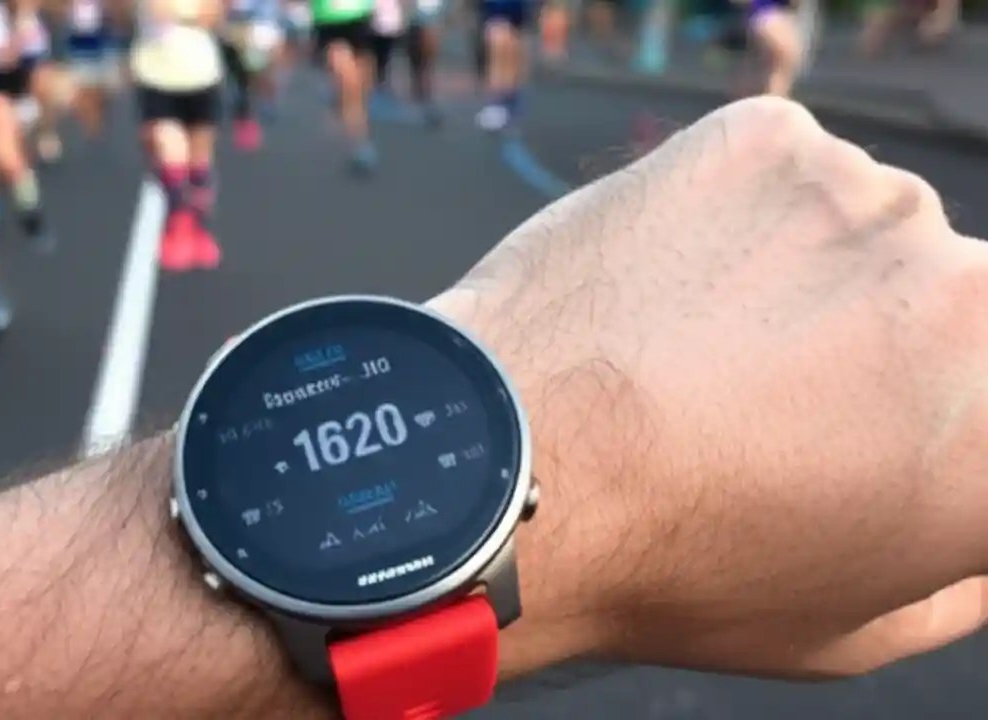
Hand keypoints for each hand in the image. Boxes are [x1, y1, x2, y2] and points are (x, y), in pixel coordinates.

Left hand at [430, 97, 987, 679]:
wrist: (515, 472)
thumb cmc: (674, 564)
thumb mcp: (852, 628)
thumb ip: (959, 571)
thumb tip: (974, 526)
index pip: (985, 395)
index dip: (925, 416)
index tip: (865, 427)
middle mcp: (974, 295)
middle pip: (946, 304)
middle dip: (879, 347)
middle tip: (772, 397)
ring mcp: (871, 201)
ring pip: (864, 230)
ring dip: (805, 278)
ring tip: (695, 348)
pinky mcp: (772, 142)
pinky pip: (781, 175)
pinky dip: (736, 220)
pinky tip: (665, 289)